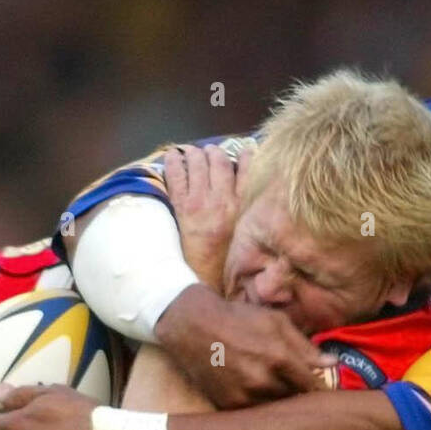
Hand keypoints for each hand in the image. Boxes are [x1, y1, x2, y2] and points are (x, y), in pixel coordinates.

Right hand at [154, 285, 332, 407]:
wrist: (193, 326)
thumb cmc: (239, 319)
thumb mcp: (276, 322)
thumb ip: (305, 346)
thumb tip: (332, 364)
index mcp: (279, 358)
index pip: (313, 386)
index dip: (322, 391)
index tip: (327, 393)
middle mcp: (262, 381)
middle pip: (295, 400)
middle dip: (300, 394)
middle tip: (300, 388)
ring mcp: (244, 396)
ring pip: (275, 408)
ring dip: (280, 401)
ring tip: (276, 387)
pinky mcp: (229, 405)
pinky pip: (254, 412)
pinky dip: (260, 405)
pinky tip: (256, 391)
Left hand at [164, 143, 248, 290]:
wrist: (205, 280)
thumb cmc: (230, 261)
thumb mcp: (251, 236)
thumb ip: (255, 214)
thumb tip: (257, 194)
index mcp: (244, 207)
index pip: (248, 169)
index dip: (246, 155)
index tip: (245, 150)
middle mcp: (224, 200)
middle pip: (219, 161)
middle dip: (215, 153)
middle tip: (212, 153)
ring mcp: (200, 201)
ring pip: (197, 162)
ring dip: (195, 154)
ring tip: (194, 153)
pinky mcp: (181, 206)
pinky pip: (175, 174)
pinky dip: (173, 161)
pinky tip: (173, 155)